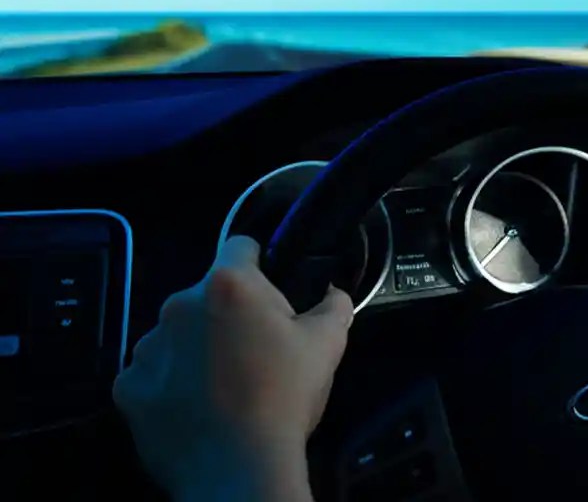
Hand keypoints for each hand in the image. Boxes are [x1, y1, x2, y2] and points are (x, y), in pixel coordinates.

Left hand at [114, 236, 352, 501]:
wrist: (238, 468)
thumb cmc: (284, 398)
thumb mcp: (328, 344)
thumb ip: (334, 305)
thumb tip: (333, 293)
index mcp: (228, 286)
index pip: (240, 246)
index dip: (260, 263)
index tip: (270, 291)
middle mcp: (178, 306)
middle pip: (207, 295)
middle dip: (228, 315)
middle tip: (257, 352)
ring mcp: (146, 348)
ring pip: (177, 334)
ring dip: (196, 348)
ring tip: (225, 385)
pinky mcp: (127, 387)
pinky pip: (153, 373)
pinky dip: (170, 384)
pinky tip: (196, 407)